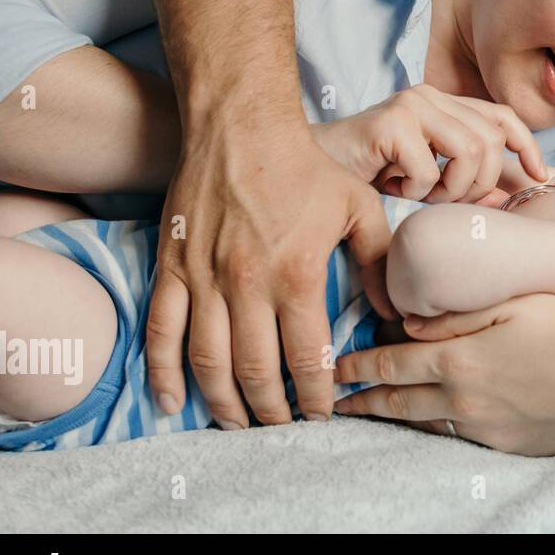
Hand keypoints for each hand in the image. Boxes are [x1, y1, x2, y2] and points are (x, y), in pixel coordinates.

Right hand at [148, 118, 391, 428]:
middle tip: (283, 427)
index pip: (308, 355)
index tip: (324, 413)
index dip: (317, 393)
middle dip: (272, 410)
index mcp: (296, 274)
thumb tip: (394, 309)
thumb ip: (379, 260)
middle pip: (256, 370)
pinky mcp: (172, 267)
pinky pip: (161, 331)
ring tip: (239, 425)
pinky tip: (171, 401)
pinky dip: (162, 372)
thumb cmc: (306, 166)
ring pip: (208, 361)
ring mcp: (203, 278)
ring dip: (223, 402)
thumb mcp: (359, 207)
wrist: (242, 126)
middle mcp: (246, 284)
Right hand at [312, 84, 545, 203]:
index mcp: (445, 104)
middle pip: (492, 141)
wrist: (316, 169)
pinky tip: (391, 185)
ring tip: (418, 194)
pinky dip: (416, 192)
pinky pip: (430, 170)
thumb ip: (467, 179)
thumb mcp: (429, 177)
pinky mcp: (392, 121)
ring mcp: (411, 104)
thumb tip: (512, 194)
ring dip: (448, 190)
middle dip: (477, 184)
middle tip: (442, 199)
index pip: (502, 116)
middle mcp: (431, 97)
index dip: (527, 146)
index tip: (539, 176)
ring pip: (471, 153)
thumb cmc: (370, 175)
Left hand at [333, 295, 554, 454]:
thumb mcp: (513, 304)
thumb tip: (411, 323)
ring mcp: (481, 428)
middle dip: (362, 398)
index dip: (357, 364)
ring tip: (371, 410)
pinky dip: (433, 426)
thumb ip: (457, 313)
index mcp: (457, 360)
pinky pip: (456, 436)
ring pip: (422, 423)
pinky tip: (429, 419)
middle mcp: (460, 400)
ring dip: (391, 415)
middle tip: (335, 400)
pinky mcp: (504, 446)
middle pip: (396, 400)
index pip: (389, 363)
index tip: (336, 365)